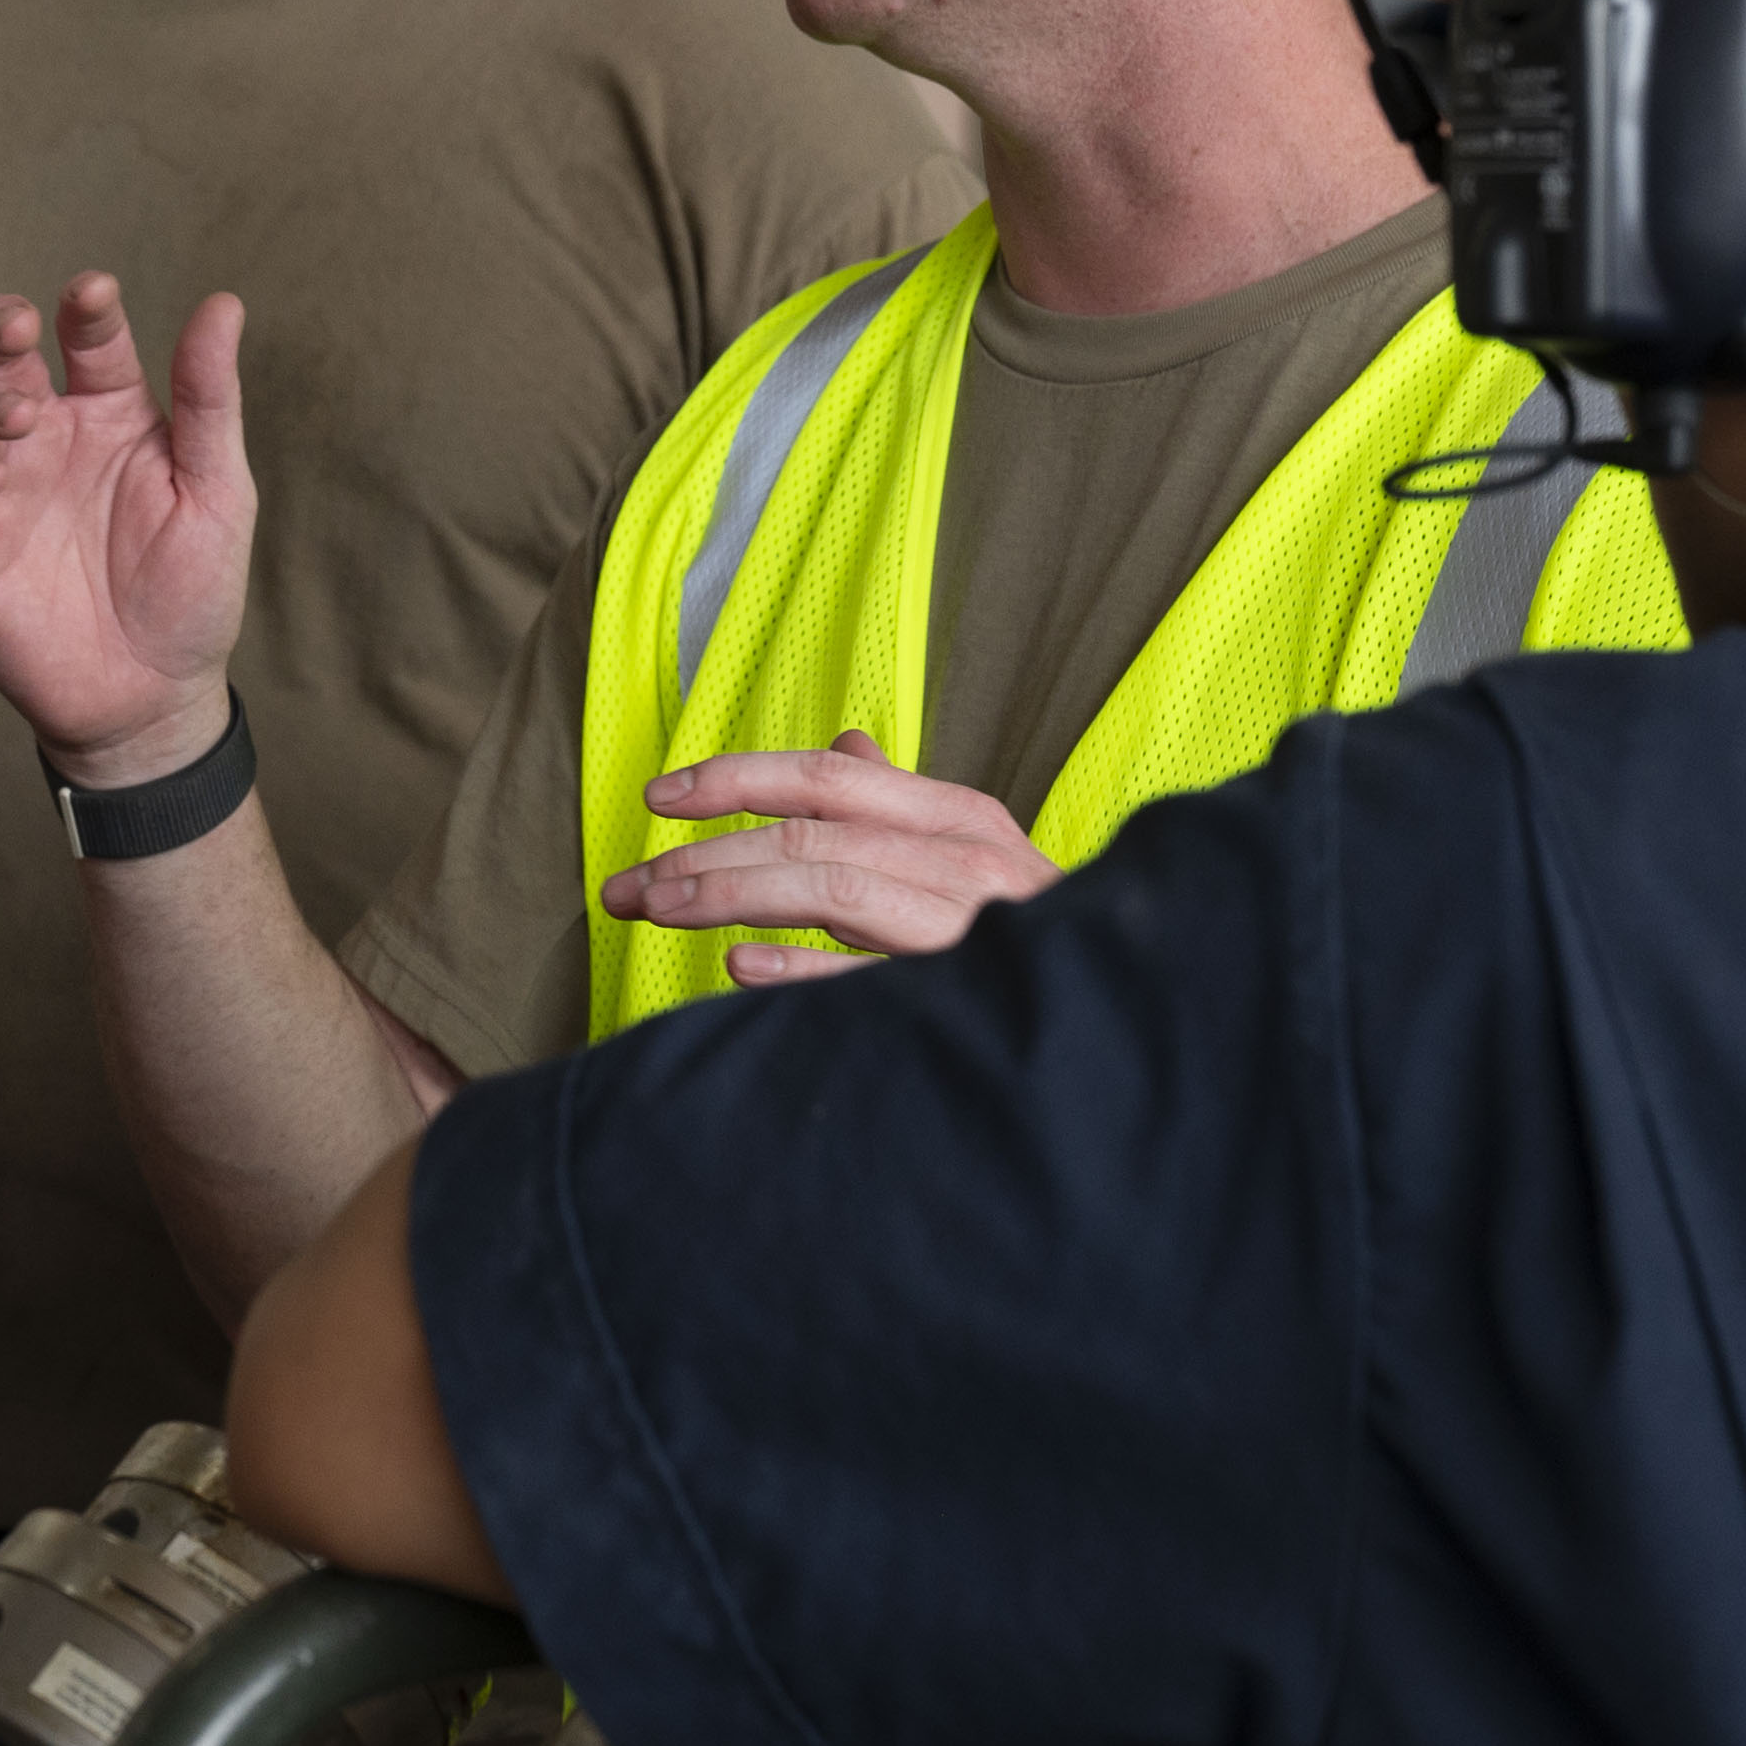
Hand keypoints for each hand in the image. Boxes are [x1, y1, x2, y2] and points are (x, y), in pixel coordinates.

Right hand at [0, 272, 256, 782]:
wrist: (152, 698)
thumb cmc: (193, 593)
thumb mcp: (216, 491)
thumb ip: (209, 399)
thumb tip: (223, 302)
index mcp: (113, 415)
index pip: (91, 340)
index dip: (87, 309)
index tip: (92, 294)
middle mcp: (50, 438)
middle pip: (1, 354)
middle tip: (16, 325)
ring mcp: (3, 487)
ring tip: (19, 418)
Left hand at [598, 731, 1055, 986]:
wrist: (1122, 1005)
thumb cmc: (1038, 931)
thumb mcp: (975, 852)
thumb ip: (902, 802)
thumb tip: (847, 741)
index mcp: (958, 816)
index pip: (828, 777)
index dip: (736, 779)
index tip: (657, 798)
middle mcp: (962, 858)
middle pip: (808, 835)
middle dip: (702, 855)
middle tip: (624, 887)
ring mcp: (966, 923)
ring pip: (825, 887)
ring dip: (727, 895)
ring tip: (657, 910)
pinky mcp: (965, 991)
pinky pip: (868, 977)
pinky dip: (800, 970)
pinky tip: (739, 968)